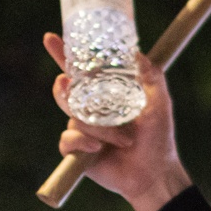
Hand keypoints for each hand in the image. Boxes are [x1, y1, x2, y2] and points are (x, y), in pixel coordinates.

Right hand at [45, 33, 190, 210]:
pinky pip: (69, 139)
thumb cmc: (158, 136)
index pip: (80, 69)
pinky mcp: (75, 149)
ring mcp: (81, 128)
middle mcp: (89, 108)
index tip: (51, 38)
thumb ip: (151, 75)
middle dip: (64, 86)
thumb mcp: (159, 101)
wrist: (154, 172)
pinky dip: (83, 142)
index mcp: (105, 93)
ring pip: (74, 117)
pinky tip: (98, 149)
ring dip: (100, 129)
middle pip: (65, 89)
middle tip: (67, 82)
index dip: (64, 54)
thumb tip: (137, 51)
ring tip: (125, 139)